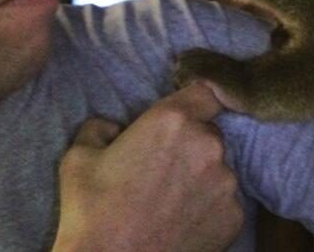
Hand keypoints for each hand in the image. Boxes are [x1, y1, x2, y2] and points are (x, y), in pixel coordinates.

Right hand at [52, 83, 243, 250]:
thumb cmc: (91, 212)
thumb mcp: (78, 157)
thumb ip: (101, 128)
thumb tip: (115, 129)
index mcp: (172, 121)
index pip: (206, 92)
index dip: (195, 101)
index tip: (183, 115)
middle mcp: (207, 146)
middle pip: (209, 133)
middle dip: (190, 145)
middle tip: (162, 170)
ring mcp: (226, 183)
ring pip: (218, 169)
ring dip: (200, 178)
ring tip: (169, 202)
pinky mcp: (235, 217)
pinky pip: (225, 202)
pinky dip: (208, 208)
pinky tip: (180, 222)